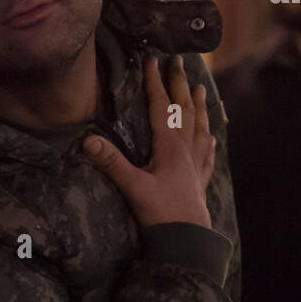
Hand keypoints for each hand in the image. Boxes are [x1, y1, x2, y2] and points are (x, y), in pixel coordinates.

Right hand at [83, 53, 214, 228]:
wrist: (188, 241)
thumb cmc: (161, 214)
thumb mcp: (133, 187)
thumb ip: (112, 163)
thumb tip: (88, 140)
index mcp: (170, 147)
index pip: (162, 106)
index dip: (155, 82)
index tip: (152, 60)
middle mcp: (186, 151)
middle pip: (185, 109)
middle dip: (180, 83)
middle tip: (179, 61)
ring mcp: (195, 165)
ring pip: (200, 127)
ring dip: (199, 106)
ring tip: (201, 88)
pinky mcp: (199, 181)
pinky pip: (207, 155)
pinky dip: (209, 142)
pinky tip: (212, 138)